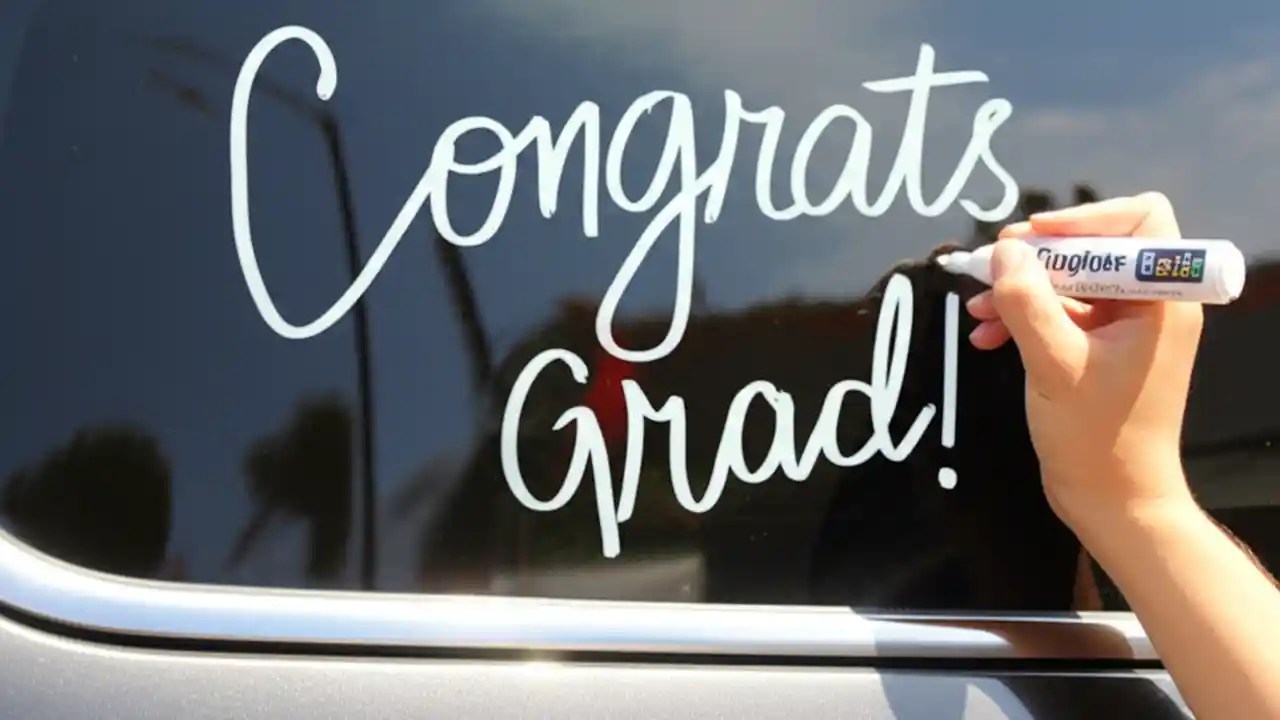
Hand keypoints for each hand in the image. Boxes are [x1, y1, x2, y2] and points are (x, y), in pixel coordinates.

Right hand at [965, 192, 1203, 532]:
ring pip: (1070, 279)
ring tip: (977, 309)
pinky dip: (1023, 316)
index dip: (1086, 218)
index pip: (1140, 221)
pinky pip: (1061, 311)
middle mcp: (1150, 305)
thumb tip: (1004, 252)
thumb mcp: (1054, 363)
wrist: (1113, 501)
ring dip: (1022, 288)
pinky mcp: (1100, 348)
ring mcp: (1125, 327)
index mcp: (1162, 300)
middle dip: (1038, 257)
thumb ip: (1027, 302)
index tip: (1034, 237)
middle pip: (1094, 247)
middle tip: (989, 266)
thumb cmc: (1097, 437)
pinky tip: (986, 336)